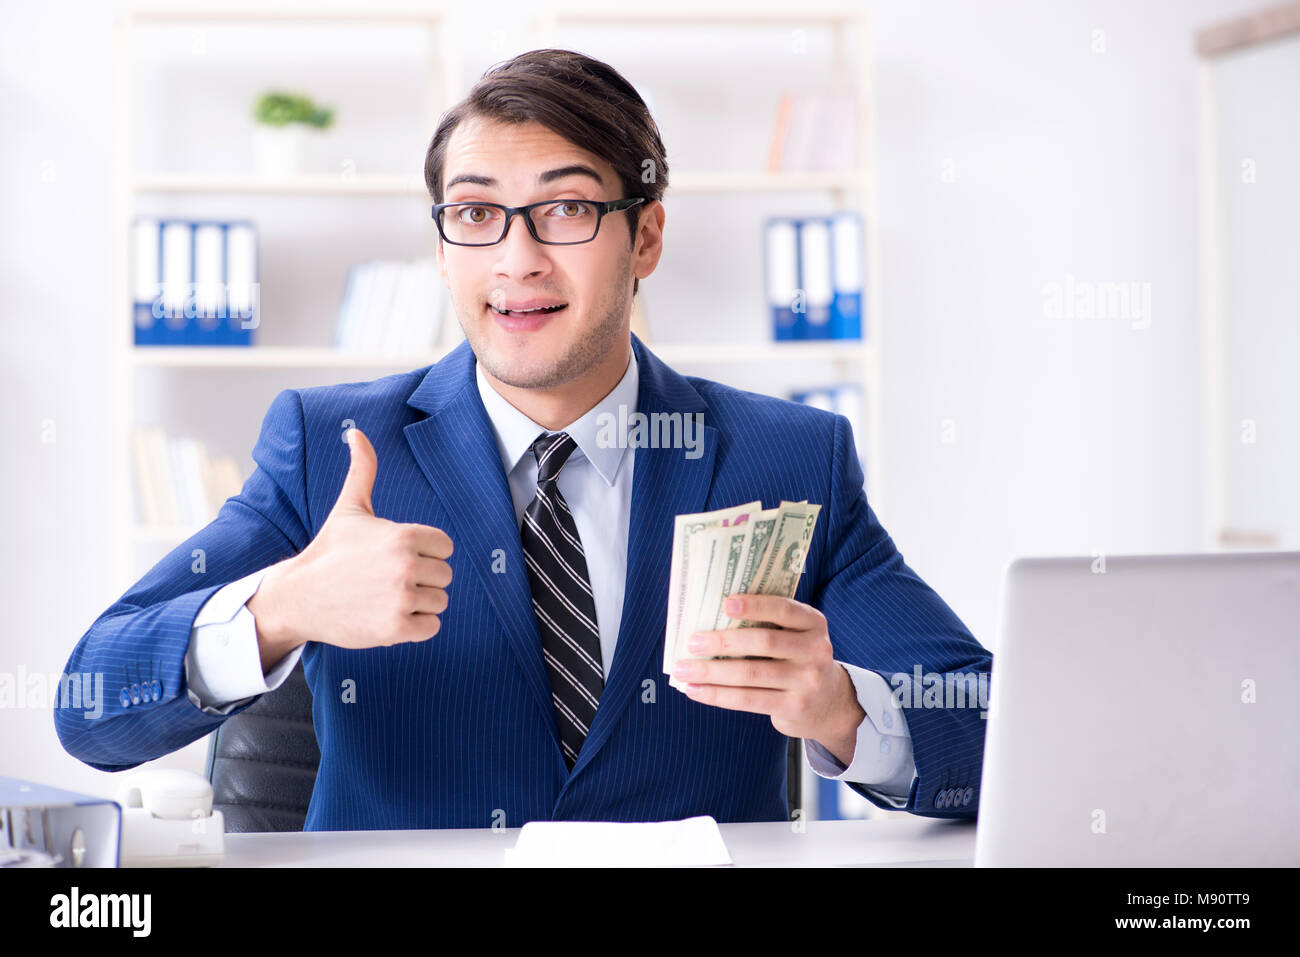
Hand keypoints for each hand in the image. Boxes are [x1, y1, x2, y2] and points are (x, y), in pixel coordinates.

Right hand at [249, 427, 453, 661]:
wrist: (299, 596)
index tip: (397, 556)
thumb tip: (355, 432)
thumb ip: (363, 470)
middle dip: (422, 579)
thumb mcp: (349, 508)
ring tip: (386, 597)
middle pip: (445, 575)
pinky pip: (432, 628)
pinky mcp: (396, 629)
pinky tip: (389, 616)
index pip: (445, 547)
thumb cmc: (329, 551)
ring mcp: (401, 598)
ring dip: (419, 603)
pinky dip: (416, 626)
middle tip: (387, 579)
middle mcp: (405, 566)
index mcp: (403, 535)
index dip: (425, 552)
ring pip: (440, 602)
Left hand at [673, 594, 864, 765]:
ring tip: (683, 669)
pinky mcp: (794, 707)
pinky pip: (748, 700)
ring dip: (711, 672)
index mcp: (813, 623)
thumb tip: (710, 618)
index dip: (755, 605)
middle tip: (692, 642)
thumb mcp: (796, 635)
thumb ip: (769, 624)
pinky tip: (695, 690)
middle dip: (723, 642)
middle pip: (764, 642)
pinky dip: (717, 695)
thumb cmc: (796, 658)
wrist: (828, 702)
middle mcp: (816, 650)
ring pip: (751, 674)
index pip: (784, 609)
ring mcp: (807, 681)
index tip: (725, 604)